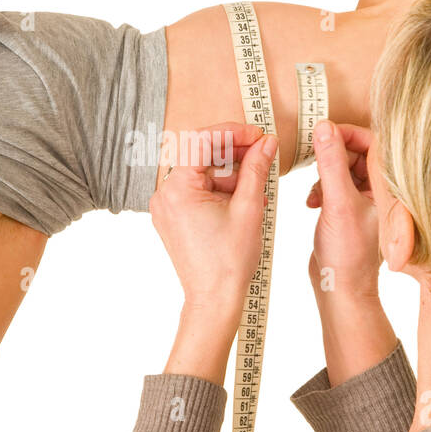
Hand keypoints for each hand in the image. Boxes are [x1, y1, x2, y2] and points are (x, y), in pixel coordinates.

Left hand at [149, 122, 277, 318]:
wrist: (214, 299)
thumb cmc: (228, 261)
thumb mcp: (249, 208)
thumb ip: (256, 169)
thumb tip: (266, 143)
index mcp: (176, 189)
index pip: (200, 141)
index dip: (231, 132)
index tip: (256, 134)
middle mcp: (164, 194)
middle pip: (199, 155)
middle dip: (232, 151)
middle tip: (261, 150)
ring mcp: (166, 206)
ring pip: (200, 172)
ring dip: (229, 171)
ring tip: (256, 181)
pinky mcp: (173, 217)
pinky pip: (196, 190)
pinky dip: (219, 187)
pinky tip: (243, 195)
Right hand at [306, 120, 381, 310]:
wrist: (339, 288)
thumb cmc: (348, 253)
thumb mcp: (337, 202)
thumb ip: (331, 163)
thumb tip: (323, 127)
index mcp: (388, 188)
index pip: (374, 143)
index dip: (349, 134)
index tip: (325, 132)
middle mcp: (380, 192)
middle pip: (357, 153)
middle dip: (332, 155)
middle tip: (315, 159)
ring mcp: (364, 201)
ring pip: (343, 169)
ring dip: (324, 174)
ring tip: (316, 191)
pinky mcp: (348, 210)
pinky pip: (334, 185)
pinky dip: (321, 189)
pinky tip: (312, 203)